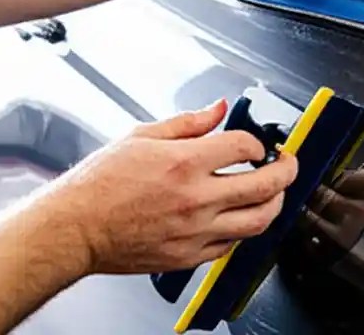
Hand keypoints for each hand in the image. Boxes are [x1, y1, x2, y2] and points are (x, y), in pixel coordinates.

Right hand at [49, 100, 298, 273]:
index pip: (244, 147)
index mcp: (184, 162)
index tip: (254, 144)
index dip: (257, 142)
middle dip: (286, 171)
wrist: (76, 227)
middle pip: (265, 185)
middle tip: (287, 164)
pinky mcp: (189, 256)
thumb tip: (218, 108)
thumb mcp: (141, 136)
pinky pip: (231, 245)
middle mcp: (196, 198)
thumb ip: (188, 122)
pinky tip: (238, 217)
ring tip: (274, 193)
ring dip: (275, 204)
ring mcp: (195, 231)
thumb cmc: (99, 184)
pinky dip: (242, 229)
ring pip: (258, 221)